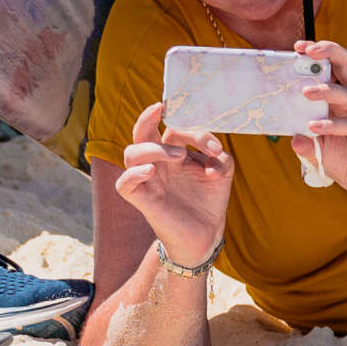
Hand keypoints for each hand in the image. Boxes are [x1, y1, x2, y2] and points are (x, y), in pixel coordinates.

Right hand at [113, 102, 233, 267]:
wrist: (207, 232)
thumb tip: (211, 152)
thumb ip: (219, 154)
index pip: (170, 128)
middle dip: (147, 118)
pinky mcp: (143, 199)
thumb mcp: (222, 169)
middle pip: (140, 132)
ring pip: (130, 153)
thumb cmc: (210, 197)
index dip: (190, 130)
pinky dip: (134, 174)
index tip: (212, 147)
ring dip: (154, 148)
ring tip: (178, 156)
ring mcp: (148, 179)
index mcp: (174, 150)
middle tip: (162, 114)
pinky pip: (124, 184)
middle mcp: (158, 161)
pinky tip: (151, 171)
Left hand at [293, 39, 346, 207]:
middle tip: (307, 52)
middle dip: (328, 52)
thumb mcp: (321, 150)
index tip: (298, 47)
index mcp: (342, 95)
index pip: (331, 65)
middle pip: (346, 64)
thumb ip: (307, 143)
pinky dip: (335, 125)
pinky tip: (317, 127)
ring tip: (305, 92)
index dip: (316, 53)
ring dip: (326, 90)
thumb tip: (292, 138)